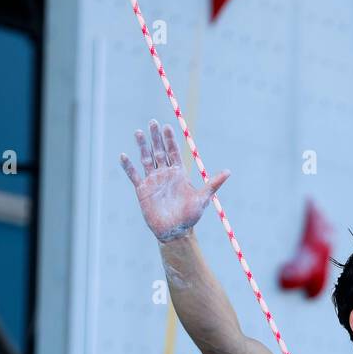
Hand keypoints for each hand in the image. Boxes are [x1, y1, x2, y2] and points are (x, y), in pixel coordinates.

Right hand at [119, 119, 230, 242]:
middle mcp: (165, 174)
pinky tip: (123, 156)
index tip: (167, 127)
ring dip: (142, 146)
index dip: (170, 139)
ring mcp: (153, 181)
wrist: (174, 231)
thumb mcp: (203, 199)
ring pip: (146, 159)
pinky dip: (128, 166)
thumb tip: (229, 171)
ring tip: (138, 132)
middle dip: (156, 137)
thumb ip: (213, 184)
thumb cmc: (190, 216)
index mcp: (178, 173)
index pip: (173, 152)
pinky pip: (133, 175)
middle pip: (159, 151)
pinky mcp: (142, 190)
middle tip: (153, 122)